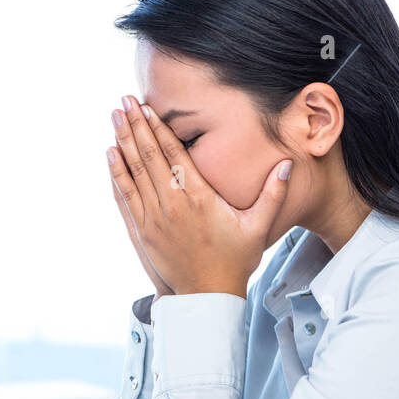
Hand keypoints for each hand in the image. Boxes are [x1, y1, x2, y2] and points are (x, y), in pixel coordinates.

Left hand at [107, 96, 289, 298]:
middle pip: (150, 156)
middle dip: (135, 125)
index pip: (174, 154)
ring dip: (122, 142)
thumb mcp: (259, 227)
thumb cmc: (234, 262)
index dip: (159, 127)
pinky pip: (125, 197)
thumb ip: (273, 194)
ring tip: (114, 117)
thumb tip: (288, 165)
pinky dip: (117, 175)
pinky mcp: (142, 232)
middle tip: (124, 101)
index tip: (147, 107)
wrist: (206, 298)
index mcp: (200, 197)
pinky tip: (110, 155)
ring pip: (133, 173)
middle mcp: (173, 204)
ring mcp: (154, 218)